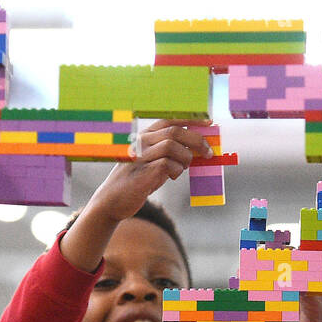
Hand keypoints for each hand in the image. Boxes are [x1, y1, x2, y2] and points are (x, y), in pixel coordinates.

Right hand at [61, 119, 211, 272]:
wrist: (112, 201)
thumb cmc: (136, 181)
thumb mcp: (152, 163)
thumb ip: (170, 154)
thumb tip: (196, 149)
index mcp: (144, 137)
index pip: (170, 120)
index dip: (191, 120)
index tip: (209, 122)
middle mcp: (142, 142)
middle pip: (175, 132)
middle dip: (196, 140)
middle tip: (208, 152)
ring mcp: (141, 156)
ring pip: (173, 146)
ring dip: (185, 159)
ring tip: (181, 169)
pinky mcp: (143, 172)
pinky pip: (168, 165)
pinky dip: (175, 171)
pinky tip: (170, 177)